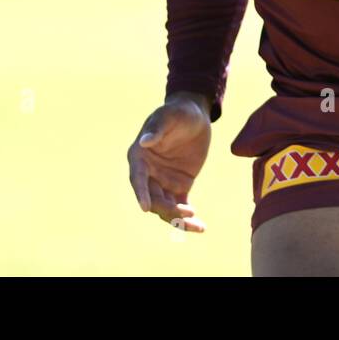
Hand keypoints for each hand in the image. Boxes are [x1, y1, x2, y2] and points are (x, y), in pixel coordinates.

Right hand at [127, 91, 211, 231]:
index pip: (138, 178)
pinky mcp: (179, 187)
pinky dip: (188, 218)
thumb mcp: (169, 116)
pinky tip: (200, 226)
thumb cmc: (178, 112)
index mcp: (139, 157)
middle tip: (184, 212)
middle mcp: (148, 173)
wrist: (195, 116)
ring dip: (177, 218)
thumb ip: (158, 129)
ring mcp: (163, 182)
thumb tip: (144, 142)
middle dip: (165, 208)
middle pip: (152, 198)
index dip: (140, 193)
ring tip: (196, 223)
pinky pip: (181, 207)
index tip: (145, 207)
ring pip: (166, 207)